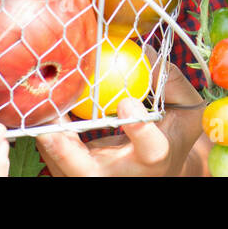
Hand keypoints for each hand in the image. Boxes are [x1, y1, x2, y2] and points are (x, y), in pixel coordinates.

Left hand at [35, 62, 205, 175]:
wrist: (163, 169)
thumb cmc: (175, 134)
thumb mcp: (186, 108)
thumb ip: (169, 80)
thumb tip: (143, 49)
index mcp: (155, 159)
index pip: (150, 149)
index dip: (137, 128)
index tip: (126, 102)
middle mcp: (122, 176)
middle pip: (86, 171)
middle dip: (63, 148)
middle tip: (50, 119)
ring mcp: (96, 179)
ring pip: (61, 167)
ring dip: (46, 136)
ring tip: (41, 105)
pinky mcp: (77, 176)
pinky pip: (54, 159)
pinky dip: (46, 135)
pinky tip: (45, 109)